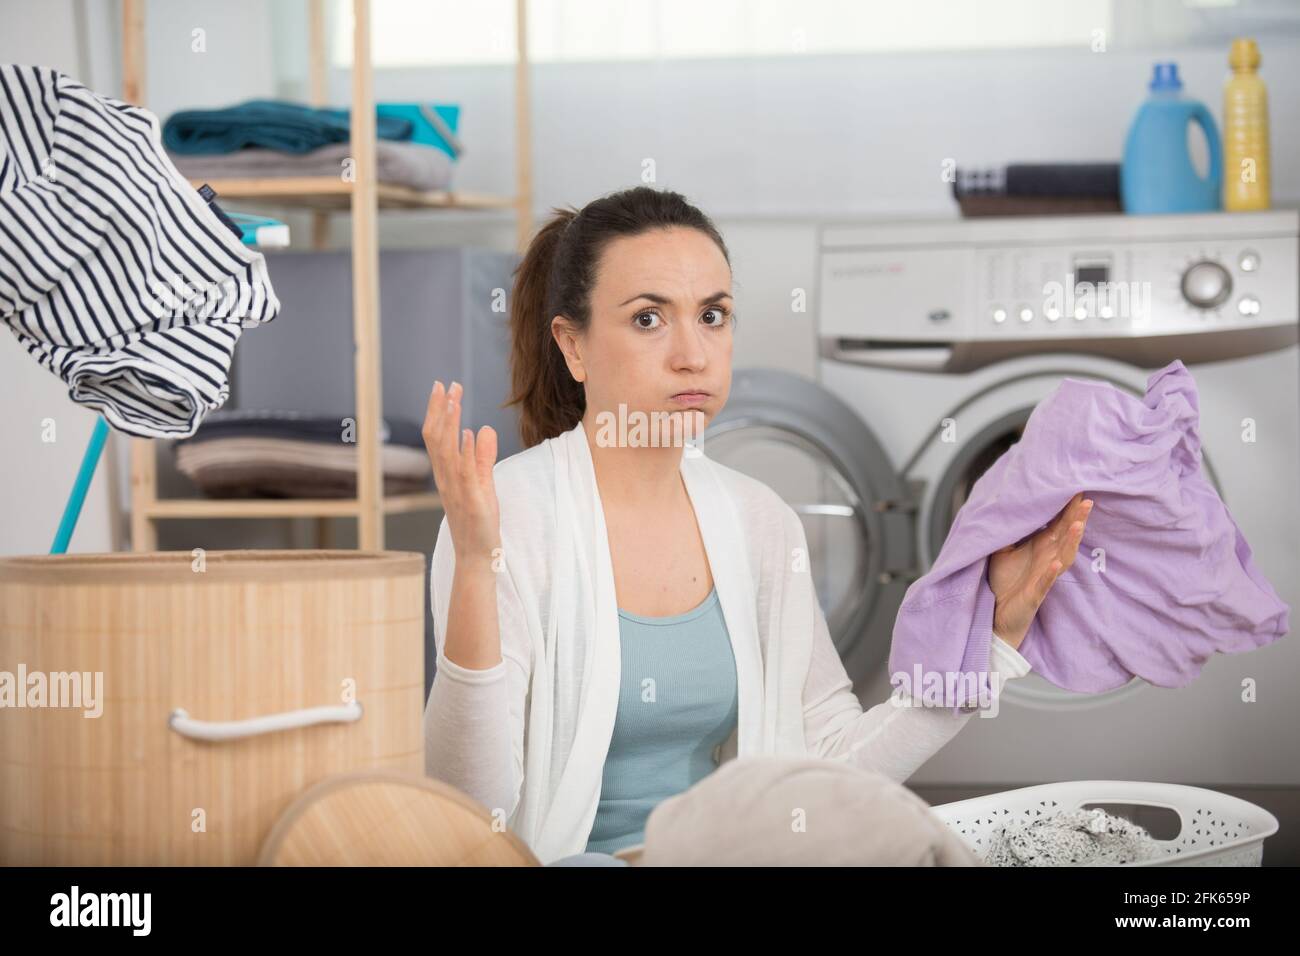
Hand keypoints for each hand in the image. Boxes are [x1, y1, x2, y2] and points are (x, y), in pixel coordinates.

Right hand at [422, 381, 500, 567]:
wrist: (478, 556)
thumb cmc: (478, 521)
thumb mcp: (482, 483)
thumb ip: (481, 457)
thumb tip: (480, 429)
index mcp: (447, 474)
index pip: (437, 437)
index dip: (439, 411)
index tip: (444, 388)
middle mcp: (446, 479)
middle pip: (436, 438)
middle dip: (440, 410)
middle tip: (446, 384)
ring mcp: (456, 490)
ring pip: (446, 452)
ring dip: (449, 425)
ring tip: (453, 400)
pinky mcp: (471, 500)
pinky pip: (465, 473)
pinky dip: (464, 452)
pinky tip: (467, 434)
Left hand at [987, 491, 1093, 650]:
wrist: (998, 613)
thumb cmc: (1005, 582)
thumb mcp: (1002, 550)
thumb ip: (1009, 530)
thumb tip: (1007, 507)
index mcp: (1040, 547)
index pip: (1057, 524)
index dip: (1067, 509)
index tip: (1075, 488)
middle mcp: (1047, 559)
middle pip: (1066, 536)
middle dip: (1076, 519)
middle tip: (1086, 499)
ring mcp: (1044, 576)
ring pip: (1063, 557)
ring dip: (1071, 542)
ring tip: (1078, 526)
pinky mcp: (1035, 594)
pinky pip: (1046, 583)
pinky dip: (1052, 573)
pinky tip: (1057, 564)